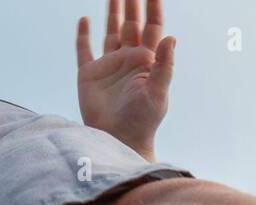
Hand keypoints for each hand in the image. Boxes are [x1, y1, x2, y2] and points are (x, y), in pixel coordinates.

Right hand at [77, 0, 174, 161]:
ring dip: (112, 13)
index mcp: (147, 62)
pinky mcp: (89, 74)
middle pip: (131, 24)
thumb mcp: (158, 94)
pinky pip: (85, 50)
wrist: (119, 141)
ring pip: (111, 32)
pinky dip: (84, 35)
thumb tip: (171, 37)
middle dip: (132, 4)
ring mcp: (109, 66)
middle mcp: (128, 60)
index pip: (152, 28)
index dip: (153, 8)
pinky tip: (85, 20)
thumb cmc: (142, 122)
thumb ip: (165, 66)